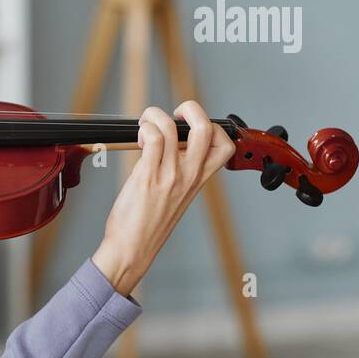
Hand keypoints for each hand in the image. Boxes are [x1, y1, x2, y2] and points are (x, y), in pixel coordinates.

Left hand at [92, 100, 236, 295]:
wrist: (133, 249)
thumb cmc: (148, 224)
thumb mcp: (175, 195)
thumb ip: (179, 170)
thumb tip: (168, 144)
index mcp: (199, 179)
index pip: (226, 145)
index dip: (213, 126)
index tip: (189, 127)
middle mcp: (189, 175)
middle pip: (208, 128)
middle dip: (191, 108)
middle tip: (173, 116)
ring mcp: (170, 175)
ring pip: (173, 128)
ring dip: (155, 116)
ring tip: (146, 127)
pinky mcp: (148, 177)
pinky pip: (153, 139)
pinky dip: (145, 130)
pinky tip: (139, 140)